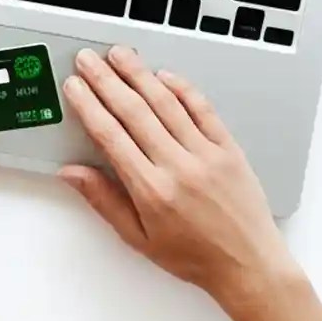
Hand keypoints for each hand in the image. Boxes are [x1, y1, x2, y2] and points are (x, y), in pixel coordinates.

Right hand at [58, 47, 321, 320]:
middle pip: (134, 111)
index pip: (110, 135)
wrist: (249, 265)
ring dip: (139, 74)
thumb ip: (104, 200)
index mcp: (151, 190)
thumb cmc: (195, 257)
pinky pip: (203, 109)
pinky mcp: (228, 148)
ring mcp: (206, 154)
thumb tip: (72, 173)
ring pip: (166, 103)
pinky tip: (164, 75)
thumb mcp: (139, 237)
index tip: (74, 87)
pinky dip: (182, 88)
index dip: (88, 105)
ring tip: (120, 55)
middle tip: (88, 60)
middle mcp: (178, 166)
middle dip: (105, 80)